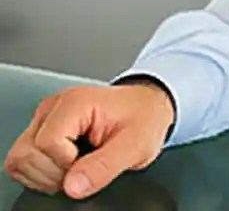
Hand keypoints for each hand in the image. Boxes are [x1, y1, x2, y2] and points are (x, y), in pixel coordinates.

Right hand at [2, 82, 174, 199]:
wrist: (148, 108)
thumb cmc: (144, 119)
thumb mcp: (136, 145)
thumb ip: (104, 166)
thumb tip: (72, 187)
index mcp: (75, 103)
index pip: (47, 144)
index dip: (66, 164)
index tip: (90, 162)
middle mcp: (53, 107)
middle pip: (25, 153)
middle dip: (52, 173)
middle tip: (82, 169)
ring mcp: (44, 119)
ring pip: (19, 158)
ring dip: (44, 174)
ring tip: (75, 168)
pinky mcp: (41, 131)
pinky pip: (23, 160)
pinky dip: (41, 172)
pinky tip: (66, 167)